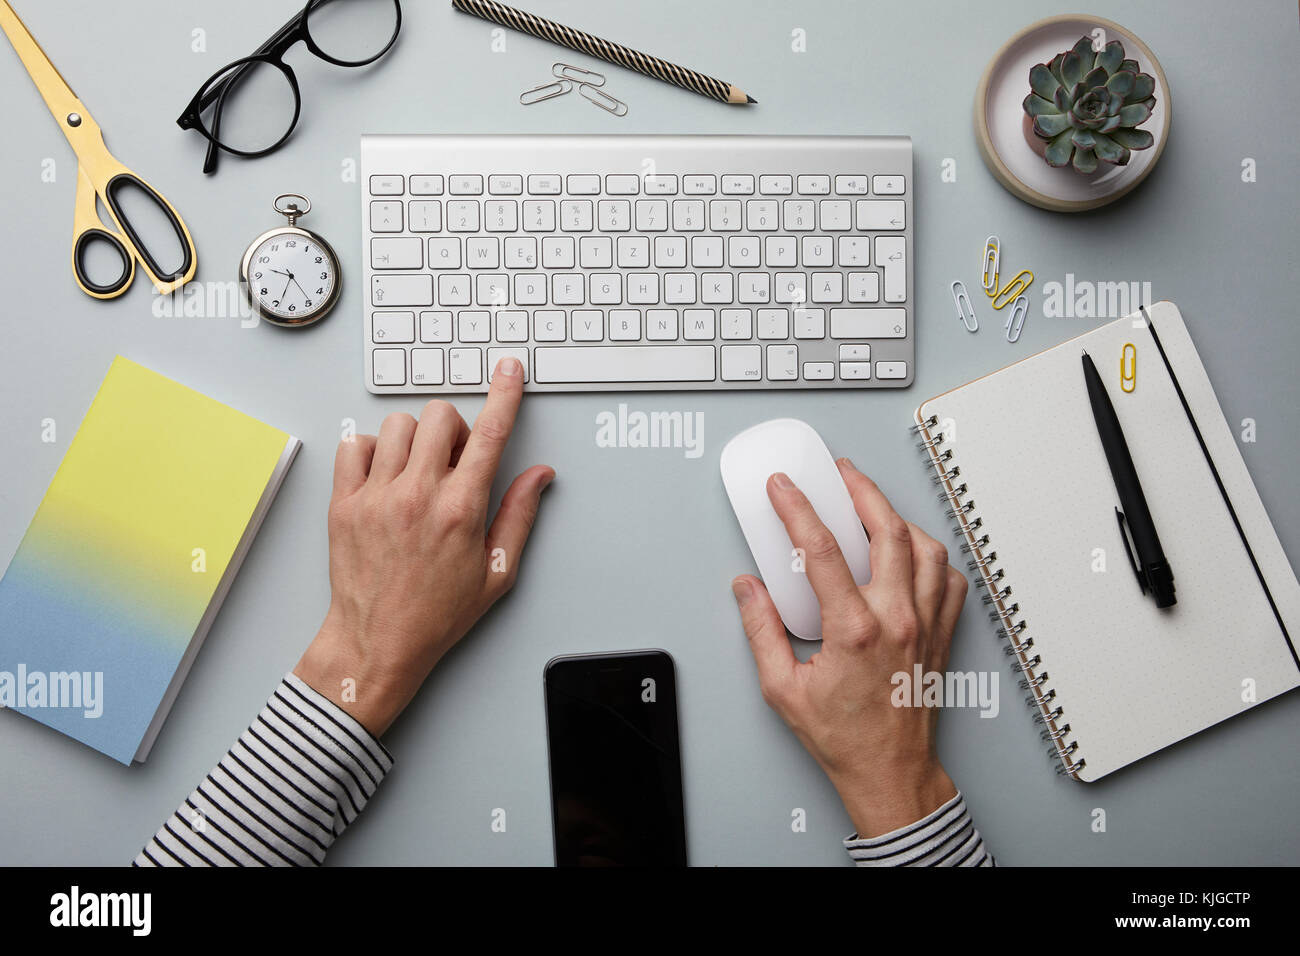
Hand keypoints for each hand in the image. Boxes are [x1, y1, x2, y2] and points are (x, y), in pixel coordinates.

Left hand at [294, 358, 553, 735]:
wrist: (376, 643)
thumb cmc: (435, 614)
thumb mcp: (496, 571)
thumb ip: (519, 515)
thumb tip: (539, 476)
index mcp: (460, 511)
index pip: (490, 435)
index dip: (505, 395)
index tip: (509, 371)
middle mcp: (417, 496)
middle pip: (440, 416)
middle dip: (455, 427)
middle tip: (454, 458)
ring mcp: (376, 497)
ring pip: (398, 425)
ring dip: (415, 438)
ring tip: (418, 471)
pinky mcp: (343, 503)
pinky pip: (354, 444)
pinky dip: (371, 450)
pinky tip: (385, 476)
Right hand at [731, 459, 967, 836]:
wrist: (891, 771)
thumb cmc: (844, 737)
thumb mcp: (782, 689)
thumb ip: (761, 631)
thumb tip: (748, 590)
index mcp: (855, 630)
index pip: (824, 550)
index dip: (798, 509)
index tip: (784, 488)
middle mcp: (897, 620)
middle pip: (888, 530)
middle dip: (860, 491)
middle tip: (839, 474)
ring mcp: (926, 624)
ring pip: (925, 547)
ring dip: (898, 517)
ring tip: (873, 504)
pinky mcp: (942, 633)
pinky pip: (947, 578)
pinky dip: (930, 554)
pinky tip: (910, 549)